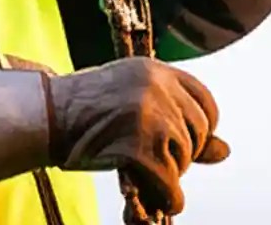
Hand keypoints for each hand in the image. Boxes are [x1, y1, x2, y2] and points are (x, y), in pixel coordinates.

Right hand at [47, 57, 230, 214]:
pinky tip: (161, 199)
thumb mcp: (133, 102)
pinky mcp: (138, 146)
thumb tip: (224, 151)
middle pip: (197, 131)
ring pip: (184, 157)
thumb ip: (178, 120)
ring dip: (171, 174)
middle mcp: (157, 87)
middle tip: (159, 161)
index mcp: (155, 70)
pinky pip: (169, 181)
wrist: (45, 117)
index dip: (204, 127)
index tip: (191, 141)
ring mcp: (149, 116)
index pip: (204, 100)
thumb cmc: (85, 111)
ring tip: (149, 174)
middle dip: (185, 152)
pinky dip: (169, 196)